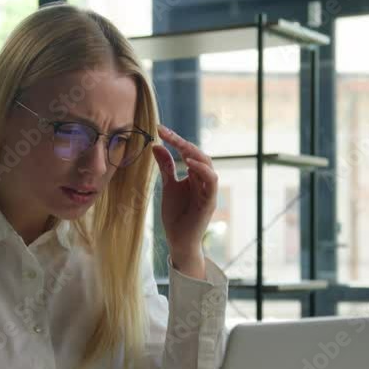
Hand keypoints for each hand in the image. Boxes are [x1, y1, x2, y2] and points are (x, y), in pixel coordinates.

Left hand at [152, 125, 218, 278]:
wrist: (178, 240)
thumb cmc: (176, 214)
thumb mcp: (168, 185)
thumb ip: (166, 166)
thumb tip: (156, 146)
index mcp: (195, 175)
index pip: (188, 151)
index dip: (175, 139)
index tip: (159, 129)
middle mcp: (204, 180)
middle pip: (199, 154)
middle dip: (182, 142)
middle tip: (165, 133)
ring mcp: (208, 191)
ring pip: (208, 165)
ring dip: (194, 153)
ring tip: (179, 145)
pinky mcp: (209, 202)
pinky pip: (211, 181)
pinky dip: (202, 170)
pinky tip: (189, 163)